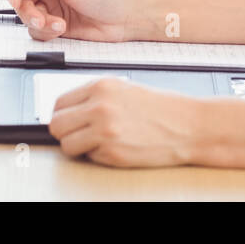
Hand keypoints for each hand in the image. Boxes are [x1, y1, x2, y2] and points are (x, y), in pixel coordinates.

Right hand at [3, 0, 134, 41]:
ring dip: (38, 22)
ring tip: (56, 23)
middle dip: (26, 10)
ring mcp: (50, 5)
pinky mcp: (54, 23)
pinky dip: (47, 31)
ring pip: (25, 16)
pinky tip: (62, 27)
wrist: (126, 17)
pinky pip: (37, 30)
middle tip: (38, 17)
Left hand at [50, 77, 202, 166]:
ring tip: (96, 143)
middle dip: (65, 132)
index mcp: (101, 87)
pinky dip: (97, 155)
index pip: (59, 103)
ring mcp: (104, 131)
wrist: (188, 125)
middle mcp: (99, 107)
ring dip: (78, 146)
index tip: (68, 120)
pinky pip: (88, 157)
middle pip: (56, 124)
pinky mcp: (112, 153)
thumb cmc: (162, 108)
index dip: (62, 114)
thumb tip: (70, 110)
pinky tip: (115, 147)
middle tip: (78, 134)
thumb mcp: (125, 90)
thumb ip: (96, 97)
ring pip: (66, 144)